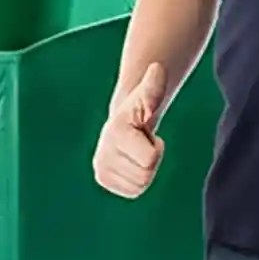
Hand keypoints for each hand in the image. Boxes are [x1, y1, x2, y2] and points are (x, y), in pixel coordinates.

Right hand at [92, 63, 167, 198]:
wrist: (122, 122)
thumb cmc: (140, 108)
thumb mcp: (149, 95)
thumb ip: (155, 86)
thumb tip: (158, 68)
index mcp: (115, 134)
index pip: (150, 161)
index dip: (157, 148)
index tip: (148, 136)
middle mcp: (102, 154)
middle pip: (145, 176)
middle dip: (150, 159)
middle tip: (142, 144)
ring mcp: (100, 168)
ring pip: (140, 186)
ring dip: (144, 169)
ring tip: (136, 151)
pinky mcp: (102, 178)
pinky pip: (133, 191)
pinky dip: (138, 178)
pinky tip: (132, 161)